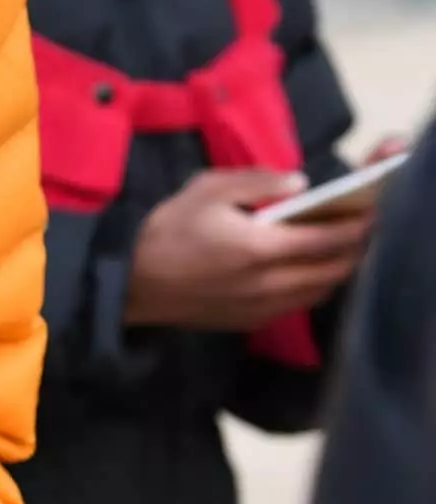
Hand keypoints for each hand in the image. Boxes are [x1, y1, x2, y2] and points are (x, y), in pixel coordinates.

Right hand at [125, 167, 374, 330]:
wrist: (132, 282)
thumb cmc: (167, 229)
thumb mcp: (207, 188)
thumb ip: (258, 182)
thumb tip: (300, 183)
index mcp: (261, 247)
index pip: (327, 239)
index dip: (355, 227)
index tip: (371, 214)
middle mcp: (269, 284)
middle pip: (331, 271)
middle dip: (353, 252)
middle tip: (362, 232)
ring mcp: (260, 308)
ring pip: (318, 293)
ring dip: (335, 273)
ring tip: (342, 253)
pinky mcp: (249, 321)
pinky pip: (295, 307)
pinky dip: (312, 290)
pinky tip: (307, 274)